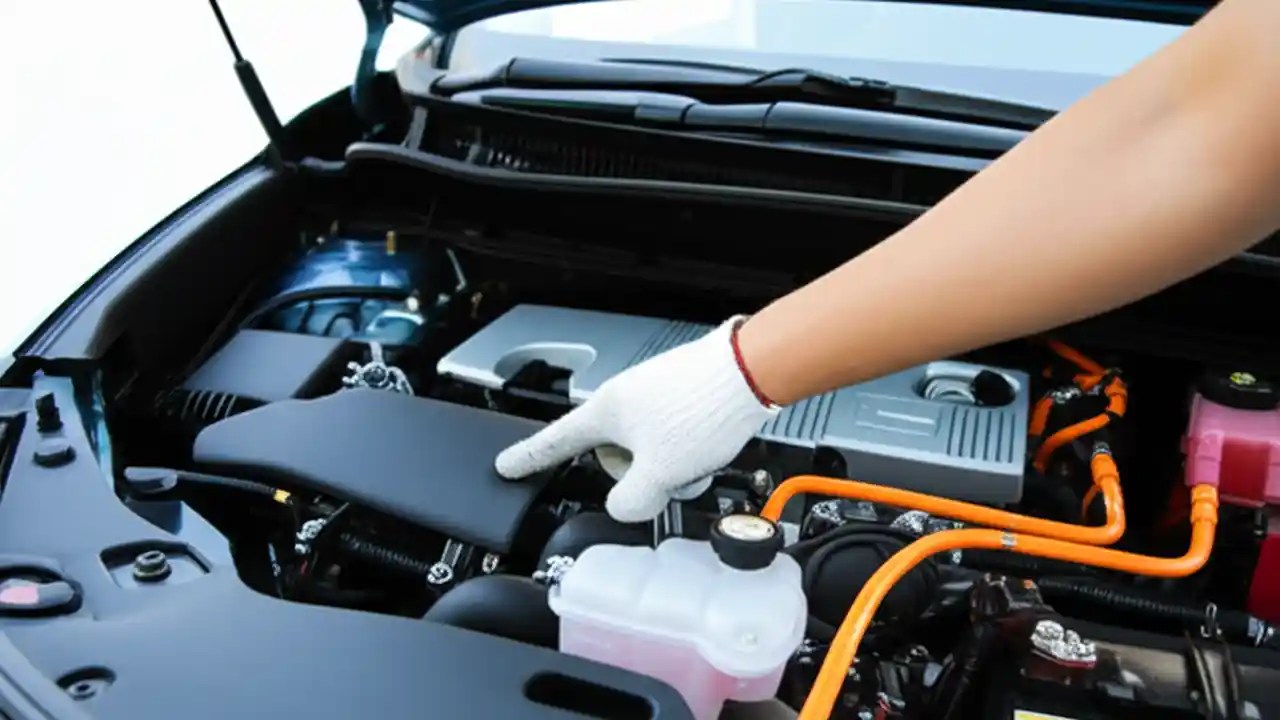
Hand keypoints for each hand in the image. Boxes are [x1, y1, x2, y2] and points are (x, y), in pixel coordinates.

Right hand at [495, 317, 779, 521]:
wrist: (753, 372)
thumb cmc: (703, 412)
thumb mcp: (660, 473)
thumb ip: (631, 500)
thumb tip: (626, 507)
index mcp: (607, 411)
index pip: (556, 440)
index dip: (530, 457)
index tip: (507, 465)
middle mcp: (625, 397)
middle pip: (614, 454)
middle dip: (640, 474)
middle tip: (667, 476)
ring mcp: (654, 392)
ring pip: (649, 449)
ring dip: (671, 465)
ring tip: (697, 461)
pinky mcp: (682, 394)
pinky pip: (672, 435)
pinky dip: (688, 450)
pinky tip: (711, 448)